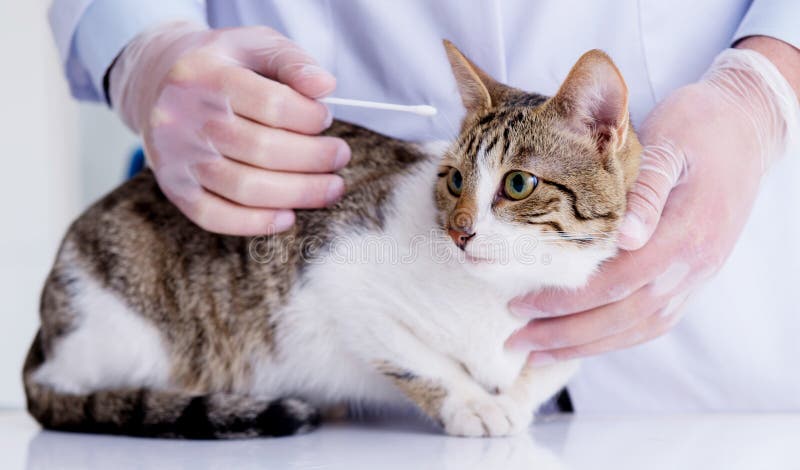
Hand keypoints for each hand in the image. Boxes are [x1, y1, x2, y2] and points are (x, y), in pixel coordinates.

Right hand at [109, 22, 349, 234]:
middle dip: (315, 159)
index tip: (325, 119)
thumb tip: (325, 86)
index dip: (309, 117)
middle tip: (340, 157)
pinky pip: (214, 216)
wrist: (152, 82)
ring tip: (331, 188)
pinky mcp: (174, 187)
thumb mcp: (252, 44)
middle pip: (263, 150)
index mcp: (206, 76)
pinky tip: (288, 217)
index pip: (271, 104)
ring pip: (245, 188)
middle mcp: (185, 118)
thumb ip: (291, 60)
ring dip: (299, 193)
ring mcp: (177, 157)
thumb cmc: (218, 65)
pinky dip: (255, 223)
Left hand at [507, 45, 799, 364]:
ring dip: (586, 345)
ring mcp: (698, 273)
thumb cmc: (699, 127)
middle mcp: (695, 262)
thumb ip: (647, 189)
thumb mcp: (669, 144)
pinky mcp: (695, 275)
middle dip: (566, 335)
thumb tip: (625, 236)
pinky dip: (616, 336)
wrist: (746, 127)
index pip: (618, 280)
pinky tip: (583, 342)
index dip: (567, 300)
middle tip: (517, 343)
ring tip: (539, 353)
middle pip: (624, 315)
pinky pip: (656, 320)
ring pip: (640, 326)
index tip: (521, 307)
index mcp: (686, 231)